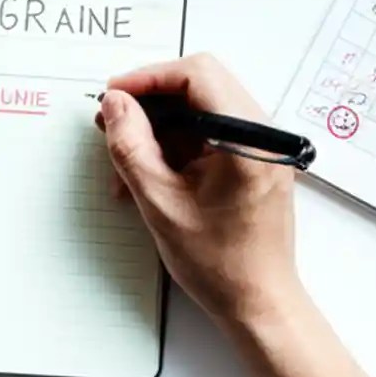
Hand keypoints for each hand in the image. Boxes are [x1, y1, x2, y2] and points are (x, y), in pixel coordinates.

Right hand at [98, 54, 302, 327]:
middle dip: (150, 102)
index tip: (115, 96)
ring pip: (199, 108)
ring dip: (159, 127)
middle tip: (113, 123)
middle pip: (199, 85)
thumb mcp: (159, 202)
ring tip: (126, 162)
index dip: (148, 78)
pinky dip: (175, 144)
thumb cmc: (220, 264)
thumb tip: (115, 103)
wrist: (258, 302)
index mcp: (246, 141)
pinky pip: (209, 131)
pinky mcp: (253, 159)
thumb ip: (131, 146)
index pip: (197, 74)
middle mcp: (262, 135)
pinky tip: (149, 173)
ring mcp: (261, 146)